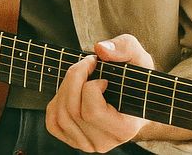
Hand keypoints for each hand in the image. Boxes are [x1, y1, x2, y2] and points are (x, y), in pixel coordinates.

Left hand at [45, 34, 153, 151]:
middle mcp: (105, 142)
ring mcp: (88, 144)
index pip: (92, 111)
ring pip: (61, 116)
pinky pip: (53, 122)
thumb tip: (100, 49)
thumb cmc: (135, 78)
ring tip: (79, 76)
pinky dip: (55, 102)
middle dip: (73, 78)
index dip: (90, 84)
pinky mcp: (74, 140)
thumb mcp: (138, 57)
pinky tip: (70, 92)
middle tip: (85, 64)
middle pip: (72, 110)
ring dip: (64, 87)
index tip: (101, 73)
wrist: (134, 97)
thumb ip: (124, 48)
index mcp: (124, 129)